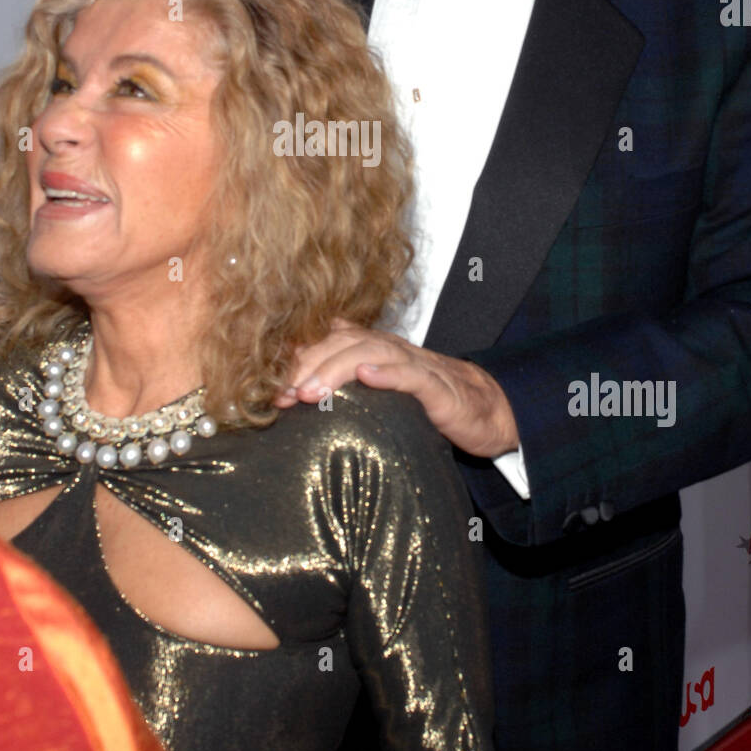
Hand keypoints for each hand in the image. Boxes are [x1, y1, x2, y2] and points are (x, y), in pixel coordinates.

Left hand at [275, 320, 519, 459]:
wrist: (486, 409)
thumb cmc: (427, 402)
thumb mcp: (380, 391)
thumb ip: (346, 384)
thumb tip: (295, 391)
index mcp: (372, 348)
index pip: (325, 341)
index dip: (294, 358)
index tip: (264, 384)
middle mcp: (389, 348)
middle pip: (339, 342)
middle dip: (304, 366)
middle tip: (277, 395)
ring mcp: (414, 364)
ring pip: (369, 352)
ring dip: (334, 369)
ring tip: (307, 392)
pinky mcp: (438, 386)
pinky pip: (411, 374)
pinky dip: (387, 372)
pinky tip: (366, 377)